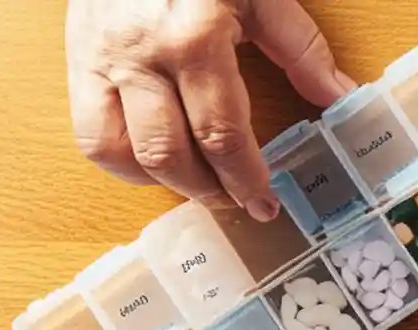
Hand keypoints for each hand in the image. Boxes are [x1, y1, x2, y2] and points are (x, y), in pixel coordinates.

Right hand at [66, 0, 354, 220]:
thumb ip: (301, 48)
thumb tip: (341, 97)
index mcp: (194, 38)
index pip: (221, 133)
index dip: (246, 179)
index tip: (266, 202)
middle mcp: (142, 56)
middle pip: (170, 155)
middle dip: (209, 192)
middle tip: (240, 202)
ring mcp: (102, 61)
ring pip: (121, 154)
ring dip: (164, 184)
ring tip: (201, 186)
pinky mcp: (77, 62)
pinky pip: (90, 135)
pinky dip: (124, 163)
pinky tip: (157, 161)